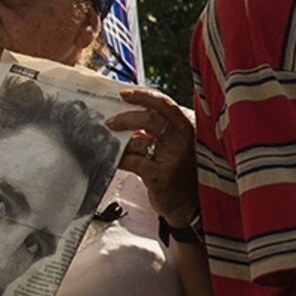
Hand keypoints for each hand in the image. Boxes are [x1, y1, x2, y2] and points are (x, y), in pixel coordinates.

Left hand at [111, 86, 200, 228]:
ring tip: (109, 141)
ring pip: (140, 140)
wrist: (187, 202)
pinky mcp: (161, 175)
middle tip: (109, 121)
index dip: (143, 96)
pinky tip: (114, 159)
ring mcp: (174, 157)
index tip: (123, 93)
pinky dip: (120, 158)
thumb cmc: (176, 168)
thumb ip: (157, 127)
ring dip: (120, 140)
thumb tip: (126, 109)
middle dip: (126, 117)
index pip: (164, 103)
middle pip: (151, 119)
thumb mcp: (172, 143)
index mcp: (187, 125)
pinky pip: (133, 161)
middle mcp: (184, 138)